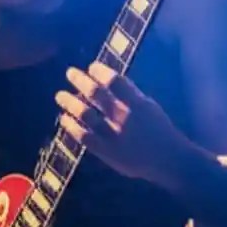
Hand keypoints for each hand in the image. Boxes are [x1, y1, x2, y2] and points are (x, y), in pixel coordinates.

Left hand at [55, 61, 188, 185]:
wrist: (167, 160)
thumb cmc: (159, 130)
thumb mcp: (149, 106)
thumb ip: (131, 93)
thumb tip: (112, 78)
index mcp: (137, 104)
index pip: (114, 81)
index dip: (100, 71)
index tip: (91, 66)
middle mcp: (123, 117)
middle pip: (96, 93)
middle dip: (80, 80)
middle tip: (70, 72)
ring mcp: (113, 135)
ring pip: (85, 114)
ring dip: (70, 102)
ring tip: (59, 95)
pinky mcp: (106, 151)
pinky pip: (84, 136)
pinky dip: (71, 126)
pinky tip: (64, 118)